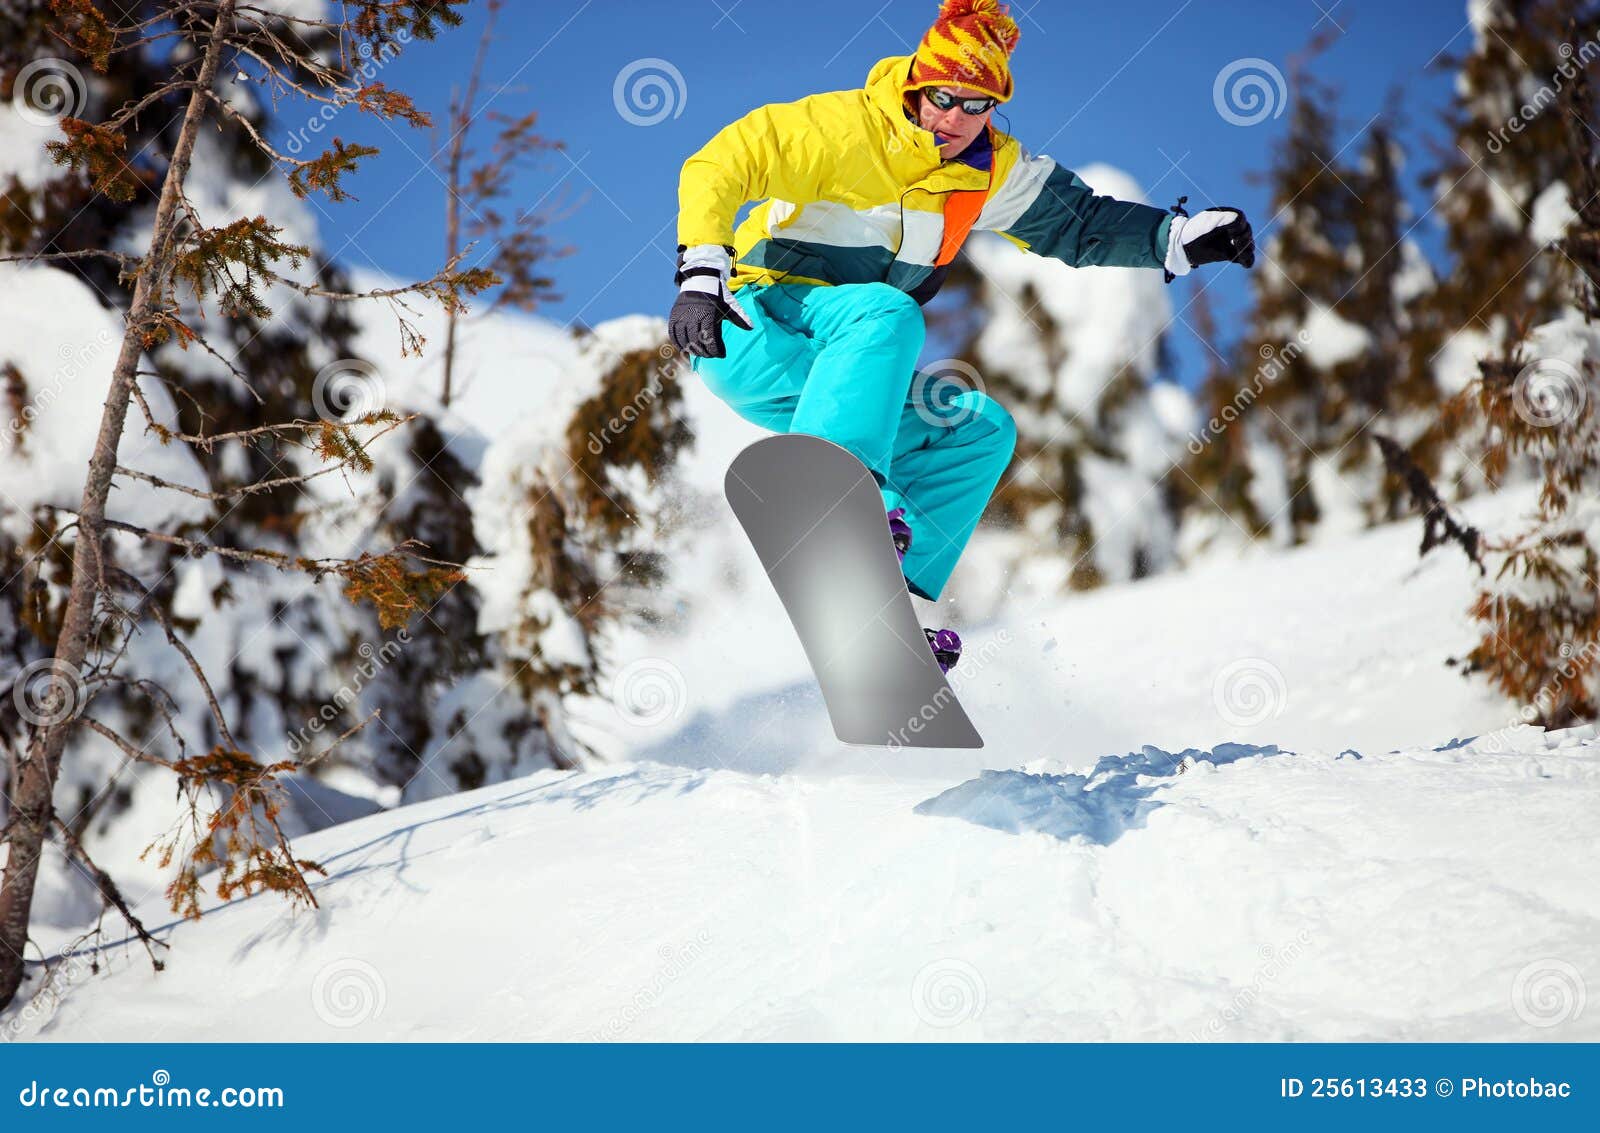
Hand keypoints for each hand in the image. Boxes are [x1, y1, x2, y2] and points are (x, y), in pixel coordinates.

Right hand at [669, 243, 753, 357]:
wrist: (700, 278)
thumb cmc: (717, 295)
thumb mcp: (730, 305)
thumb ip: (740, 318)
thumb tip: (751, 328)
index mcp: (709, 315)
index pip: (711, 340)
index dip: (716, 350)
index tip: (721, 354)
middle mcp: (694, 316)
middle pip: (697, 342)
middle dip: (705, 352)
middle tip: (711, 354)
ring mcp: (682, 316)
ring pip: (684, 339)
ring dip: (692, 349)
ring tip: (699, 352)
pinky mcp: (674, 315)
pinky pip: (673, 333)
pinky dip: (678, 342)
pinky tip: (685, 348)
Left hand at [1165, 208, 1255, 275]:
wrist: (1181, 247)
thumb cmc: (1194, 231)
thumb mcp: (1209, 222)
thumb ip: (1226, 218)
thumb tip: (1241, 220)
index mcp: (1225, 216)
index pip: (1241, 220)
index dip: (1240, 227)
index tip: (1232, 234)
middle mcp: (1229, 228)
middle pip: (1246, 232)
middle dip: (1245, 238)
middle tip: (1237, 244)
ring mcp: (1229, 241)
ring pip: (1246, 245)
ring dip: (1248, 250)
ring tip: (1243, 255)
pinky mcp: (1227, 254)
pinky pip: (1242, 257)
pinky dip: (1247, 260)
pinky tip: (1246, 264)